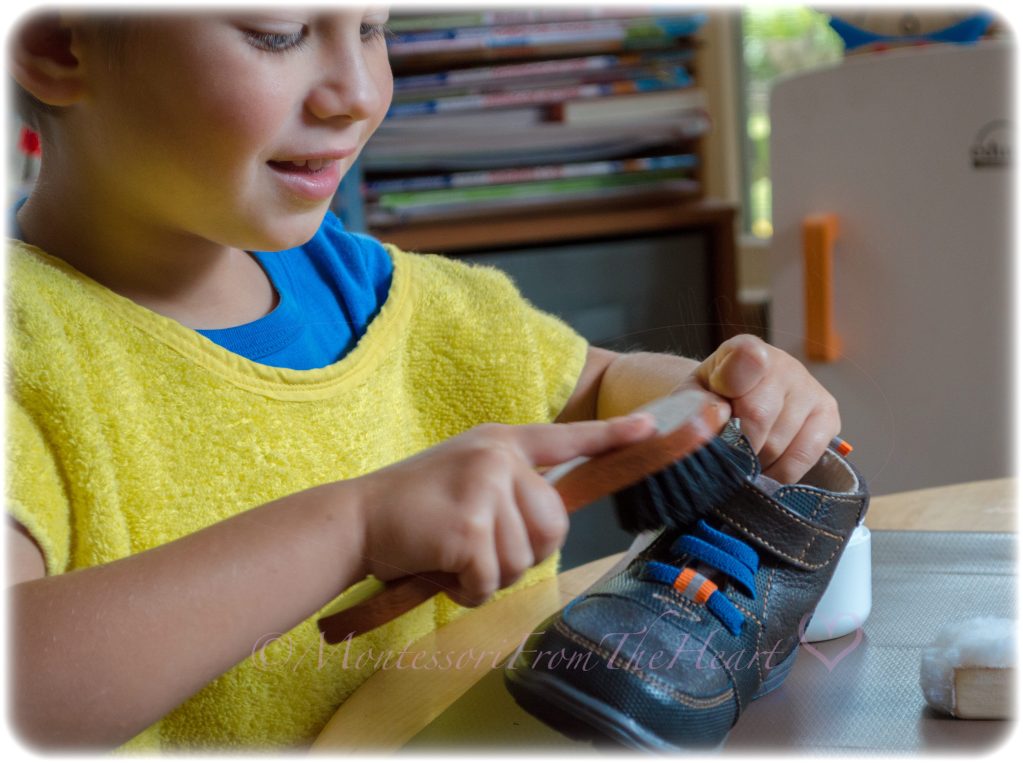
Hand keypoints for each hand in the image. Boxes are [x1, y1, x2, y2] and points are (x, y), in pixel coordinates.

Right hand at [352, 415, 655, 606]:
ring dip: (489, 575)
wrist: (355, 520)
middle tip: (478, 548)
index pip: (566, 439)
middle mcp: (498, 459)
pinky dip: (467, 590)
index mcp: (501, 443)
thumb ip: (508, 487)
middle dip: (522, 553)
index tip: (650, 429)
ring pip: (523, 560)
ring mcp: (484, 489)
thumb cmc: (412, 508)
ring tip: (451, 555)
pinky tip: (440, 568)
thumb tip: (549, 524)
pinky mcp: (469, 527)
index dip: (610, 439)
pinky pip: (491, 581)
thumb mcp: (466, 477)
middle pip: (553, 526)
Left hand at [683, 335, 840, 483]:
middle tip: (725, 450)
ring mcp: (809, 388)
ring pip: (779, 443)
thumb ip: (695, 405)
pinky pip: (806, 457)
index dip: (731, 388)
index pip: (746, 361)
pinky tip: (767, 468)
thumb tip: (716, 419)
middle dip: (736, 444)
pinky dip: (781, 472)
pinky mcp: (828, 416)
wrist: (734, 404)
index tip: (721, 410)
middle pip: (758, 416)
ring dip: (756, 463)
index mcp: (744, 350)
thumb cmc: (711, 401)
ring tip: (744, 458)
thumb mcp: (691, 398)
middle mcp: (783, 363)